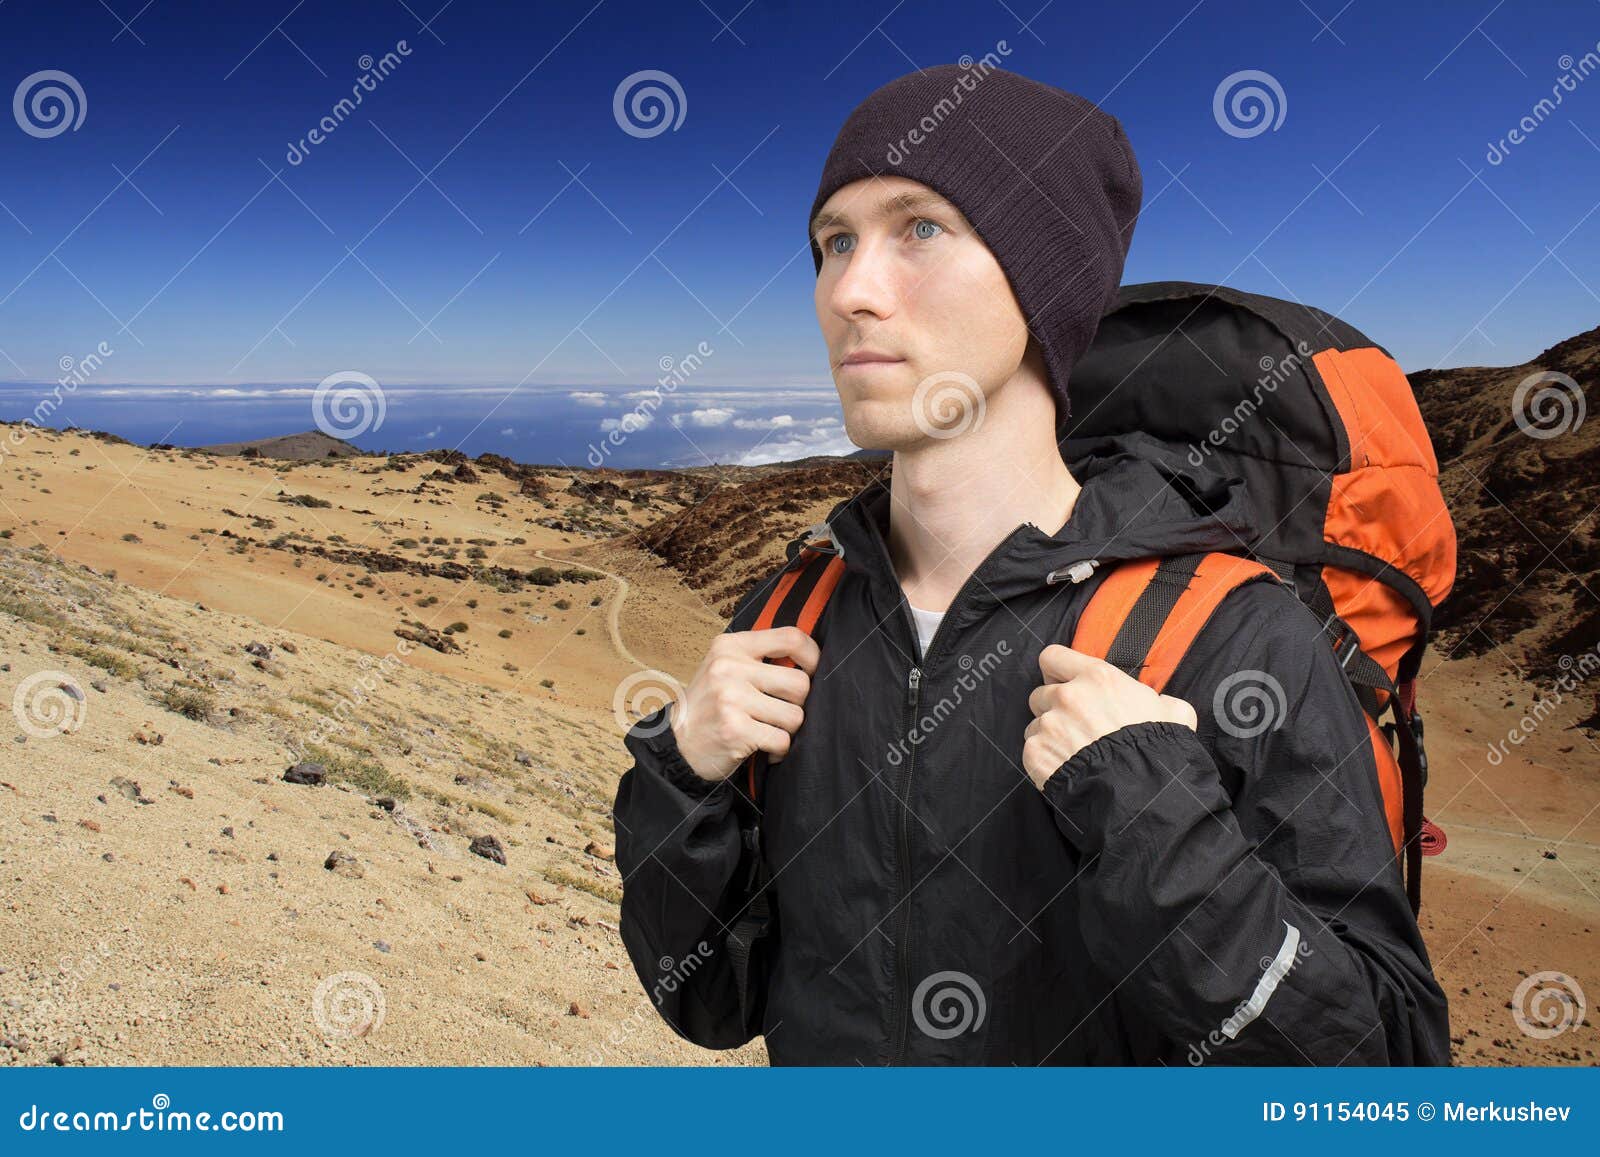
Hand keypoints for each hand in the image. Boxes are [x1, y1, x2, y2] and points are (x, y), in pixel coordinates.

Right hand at [669, 626, 819, 782]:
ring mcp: (731, 699)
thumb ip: (759, 658)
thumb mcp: (725, 667)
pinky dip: (779, 750)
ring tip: (769, 731)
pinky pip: (781, 741)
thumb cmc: (710, 706)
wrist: (677, 744)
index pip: (790, 638)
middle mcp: (729, 668)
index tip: (812, 671)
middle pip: (800, 683)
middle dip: (799, 704)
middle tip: (782, 713)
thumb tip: (811, 660)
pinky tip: (765, 749)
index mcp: (731, 646)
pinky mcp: (735, 730)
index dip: (813, 655)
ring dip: (788, 730)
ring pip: (795, 715)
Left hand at [1022, 644, 1197, 789]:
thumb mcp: (1175, 714)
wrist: (1140, 795)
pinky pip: (1032, 749)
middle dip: (1054, 708)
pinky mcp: (1036, 752)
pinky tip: (1067, 768)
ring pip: (1036, 723)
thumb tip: (1164, 704)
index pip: (1053, 657)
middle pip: (1042, 693)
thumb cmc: (1157, 754)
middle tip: (1076, 726)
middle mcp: (1068, 696)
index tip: (1063, 682)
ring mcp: (1049, 724)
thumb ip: (1162, 701)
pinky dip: (1045, 758)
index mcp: (1098, 678)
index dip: (1057, 671)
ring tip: (1074, 753)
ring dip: (1049, 735)